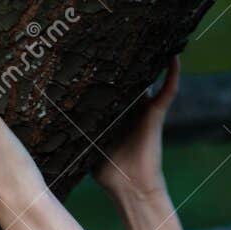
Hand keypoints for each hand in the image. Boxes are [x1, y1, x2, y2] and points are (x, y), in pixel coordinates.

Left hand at [94, 54, 178, 202]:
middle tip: (114, 42)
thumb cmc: (109, 173)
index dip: (102, 75)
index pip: (109, 88)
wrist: (131, 189)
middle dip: (124, 62)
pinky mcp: (156, 115)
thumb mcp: (88, 147)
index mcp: (114, 115)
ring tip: (144, 40)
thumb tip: (57, 120)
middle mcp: (130, 110)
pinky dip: (172, 75)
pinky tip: (173, 56)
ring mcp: (144, 110)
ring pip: (148, 79)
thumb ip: (80, 131)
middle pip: (128, 79)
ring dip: (149, 61)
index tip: (91, 59)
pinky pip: (168, 91)